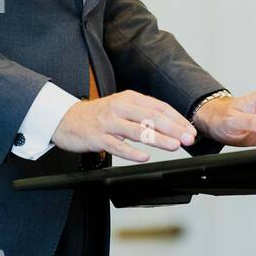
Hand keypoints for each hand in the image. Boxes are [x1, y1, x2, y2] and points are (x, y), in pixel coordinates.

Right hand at [52, 90, 197, 161]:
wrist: (66, 119)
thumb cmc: (98, 115)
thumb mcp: (122, 107)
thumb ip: (144, 114)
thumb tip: (171, 125)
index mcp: (129, 98)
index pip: (159, 107)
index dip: (176, 119)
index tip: (189, 130)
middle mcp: (120, 107)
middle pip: (151, 117)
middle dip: (173, 128)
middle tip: (187, 139)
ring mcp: (108, 122)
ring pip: (137, 130)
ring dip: (158, 138)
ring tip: (173, 146)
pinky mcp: (97, 137)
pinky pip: (117, 146)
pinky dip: (132, 152)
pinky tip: (144, 157)